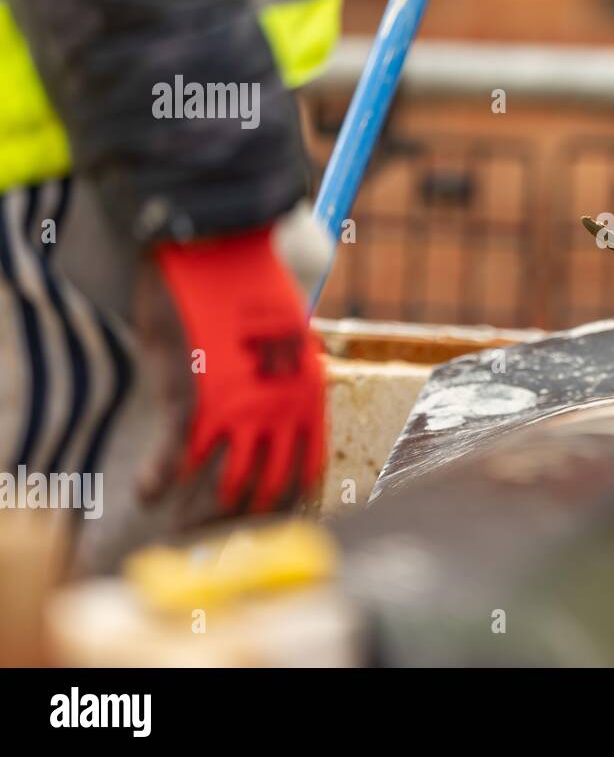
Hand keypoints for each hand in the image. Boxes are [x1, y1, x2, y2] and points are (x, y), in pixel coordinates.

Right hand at [141, 227, 323, 512]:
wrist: (224, 239)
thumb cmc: (256, 272)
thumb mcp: (290, 318)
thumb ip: (292, 349)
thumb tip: (301, 350)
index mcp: (309, 389)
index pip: (306, 463)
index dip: (286, 495)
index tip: (269, 513)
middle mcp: (282, 406)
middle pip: (268, 483)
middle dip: (245, 514)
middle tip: (222, 530)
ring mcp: (240, 405)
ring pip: (227, 480)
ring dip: (204, 510)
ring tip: (187, 526)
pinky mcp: (197, 393)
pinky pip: (179, 451)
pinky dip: (160, 474)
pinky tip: (149, 490)